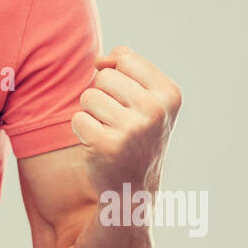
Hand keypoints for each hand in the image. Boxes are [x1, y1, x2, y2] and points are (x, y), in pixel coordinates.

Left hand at [71, 45, 181, 193]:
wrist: (133, 188)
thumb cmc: (136, 136)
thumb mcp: (147, 100)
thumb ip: (128, 68)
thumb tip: (101, 60)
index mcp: (169, 94)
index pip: (126, 58)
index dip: (116, 74)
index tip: (127, 99)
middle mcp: (156, 110)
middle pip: (104, 77)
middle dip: (102, 96)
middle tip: (117, 121)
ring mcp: (133, 129)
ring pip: (88, 96)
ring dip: (91, 114)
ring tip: (108, 131)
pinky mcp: (108, 145)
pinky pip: (78, 119)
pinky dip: (82, 131)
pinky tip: (99, 145)